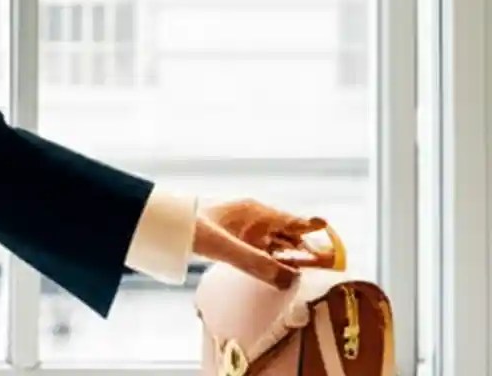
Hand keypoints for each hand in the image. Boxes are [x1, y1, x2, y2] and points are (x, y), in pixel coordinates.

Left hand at [192, 198, 324, 288]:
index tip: (330, 231)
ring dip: (290, 256)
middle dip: (306, 247)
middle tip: (328, 262)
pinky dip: (273, 261)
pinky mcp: (232, 243)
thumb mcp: (225, 247)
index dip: (311, 227)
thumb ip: (257, 264)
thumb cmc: (190, 227)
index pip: (291, 220)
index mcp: (254, 212)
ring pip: (274, 244)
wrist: (162, 225)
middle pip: (286, 234)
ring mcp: (242, 231)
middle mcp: (252, 219)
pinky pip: (259, 252)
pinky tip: (279, 271)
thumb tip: (291, 280)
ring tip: (310, 270)